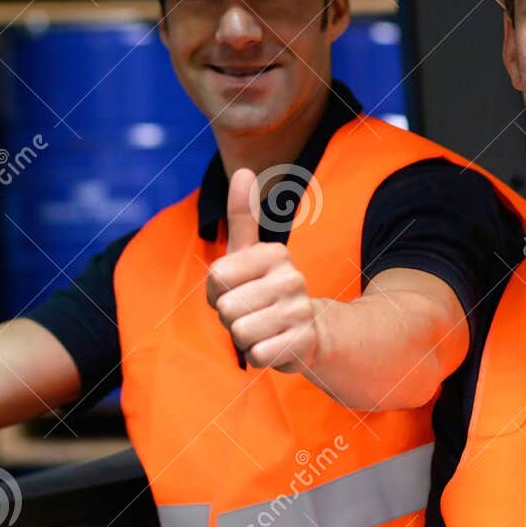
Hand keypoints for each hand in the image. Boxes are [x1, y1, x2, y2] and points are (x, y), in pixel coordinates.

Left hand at [205, 168, 323, 372]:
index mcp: (275, 254)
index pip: (216, 277)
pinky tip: (272, 345)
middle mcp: (292, 278)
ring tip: (261, 329)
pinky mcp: (304, 342)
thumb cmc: (264, 290)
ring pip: (241, 331)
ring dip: (244, 338)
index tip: (237, 290)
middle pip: (227, 308)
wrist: (308, 331)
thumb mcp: (249, 253)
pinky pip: (258, 354)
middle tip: (250, 314)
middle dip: (230, 318)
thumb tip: (243, 171)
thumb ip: (242, 215)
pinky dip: (257, 355)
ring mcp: (300, 310)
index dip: (217, 292)